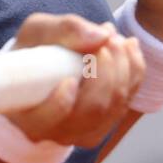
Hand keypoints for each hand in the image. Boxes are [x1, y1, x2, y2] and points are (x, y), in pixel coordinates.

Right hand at [3, 14, 143, 148]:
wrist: (40, 68)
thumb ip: (63, 30)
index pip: (45, 122)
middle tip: (107, 38)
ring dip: (123, 67)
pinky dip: (133, 71)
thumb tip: (101, 36)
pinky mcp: (105, 124)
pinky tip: (128, 47)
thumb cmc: (32, 52)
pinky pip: (127, 101)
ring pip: (115, 106)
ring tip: (115, 38)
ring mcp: (84, 132)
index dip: (60, 104)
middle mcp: (56, 132)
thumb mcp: (37, 31)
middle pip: (92, 110)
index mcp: (29, 117)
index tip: (69, 79)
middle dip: (107, 71)